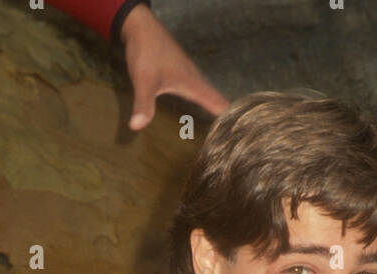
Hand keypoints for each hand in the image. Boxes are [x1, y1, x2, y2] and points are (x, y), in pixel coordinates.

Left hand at [120, 3, 229, 130]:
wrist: (141, 25)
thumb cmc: (147, 51)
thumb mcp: (144, 80)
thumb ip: (143, 104)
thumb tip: (137, 126)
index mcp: (194, 84)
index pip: (221, 105)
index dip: (231, 121)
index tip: (238, 138)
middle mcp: (197, 80)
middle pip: (219, 103)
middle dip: (228, 122)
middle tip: (234, 145)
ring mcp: (190, 76)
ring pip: (210, 97)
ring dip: (217, 113)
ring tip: (223, 133)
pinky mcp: (182, 74)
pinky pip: (200, 93)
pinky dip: (204, 105)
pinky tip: (199, 114)